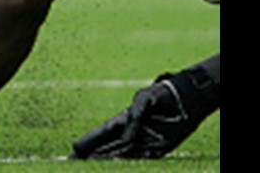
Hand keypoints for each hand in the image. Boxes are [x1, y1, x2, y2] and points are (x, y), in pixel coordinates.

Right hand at [70, 64, 217, 159]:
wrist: (186, 99)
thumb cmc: (162, 94)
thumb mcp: (144, 100)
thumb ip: (134, 119)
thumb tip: (127, 140)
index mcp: (122, 120)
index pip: (100, 135)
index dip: (87, 143)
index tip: (74, 152)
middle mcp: (131, 133)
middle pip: (109, 149)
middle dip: (95, 158)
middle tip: (79, 164)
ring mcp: (144, 142)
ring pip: (123, 156)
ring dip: (111, 162)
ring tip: (96, 167)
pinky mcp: (160, 148)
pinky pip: (144, 159)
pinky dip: (133, 163)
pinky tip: (120, 166)